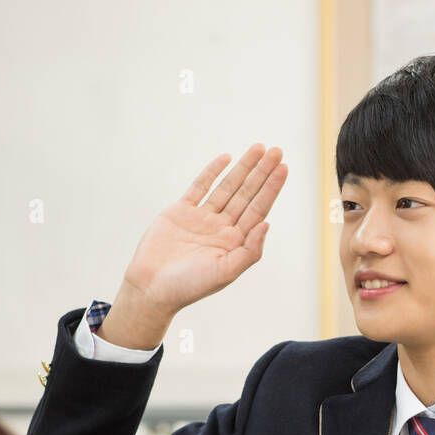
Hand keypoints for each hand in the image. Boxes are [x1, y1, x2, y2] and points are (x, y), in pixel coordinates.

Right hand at [96, 145, 287, 348]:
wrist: (151, 287)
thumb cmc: (189, 286)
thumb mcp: (225, 273)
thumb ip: (250, 251)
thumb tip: (268, 224)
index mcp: (235, 242)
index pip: (258, 209)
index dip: (271, 188)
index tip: (284, 168)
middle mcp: (222, 228)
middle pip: (247, 194)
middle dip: (262, 172)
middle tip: (277, 150)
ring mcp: (202, 218)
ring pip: (227, 187)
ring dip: (243, 168)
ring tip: (259, 148)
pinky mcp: (180, 212)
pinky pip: (199, 187)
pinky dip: (212, 172)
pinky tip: (226, 158)